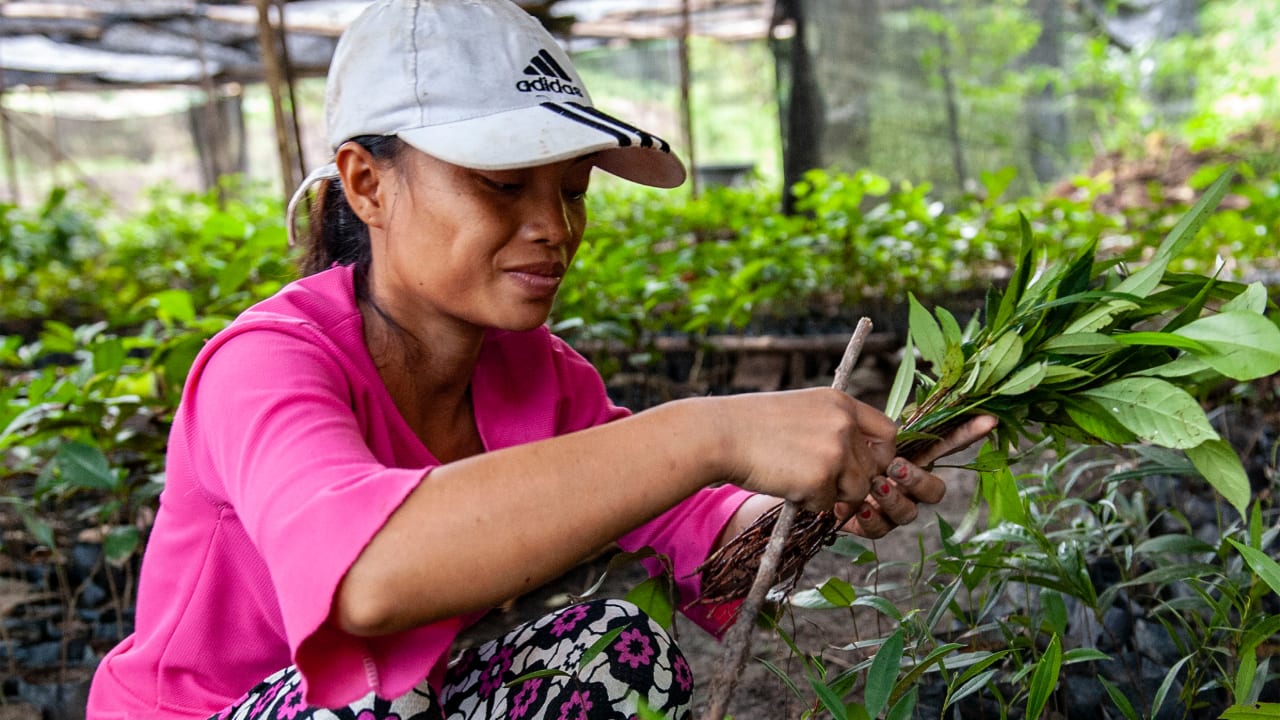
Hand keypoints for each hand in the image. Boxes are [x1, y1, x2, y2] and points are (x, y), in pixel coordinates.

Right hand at [712, 387, 897, 511]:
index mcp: (841, 403)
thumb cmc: (751, 426)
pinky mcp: (822, 477)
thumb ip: (832, 427)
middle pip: (873, 468)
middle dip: (850, 481)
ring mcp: (836, 450)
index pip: (888, 432)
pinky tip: (785, 484)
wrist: (719, 435)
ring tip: (796, 479)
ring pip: (856, 490)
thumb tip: (856, 459)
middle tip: (817, 480)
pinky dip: (808, 502)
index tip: (860, 466)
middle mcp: (845, 423)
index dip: (880, 454)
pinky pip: (828, 504)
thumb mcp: (800, 410)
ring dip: (830, 493)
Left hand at [836, 414, 997, 537]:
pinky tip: (859, 508)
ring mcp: (892, 509)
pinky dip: (871, 519)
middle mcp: (908, 487)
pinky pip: (880, 529)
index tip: (989, 419)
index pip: (945, 445)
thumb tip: (898, 426)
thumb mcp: (860, 432)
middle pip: (935, 491)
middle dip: (919, 481)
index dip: (968, 434)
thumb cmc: (839, 450)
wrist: (810, 473)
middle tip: (896, 467)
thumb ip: (880, 429)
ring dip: (893, 499)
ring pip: (908, 512)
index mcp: (911, 458)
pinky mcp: (871, 526)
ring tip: (875, 485)